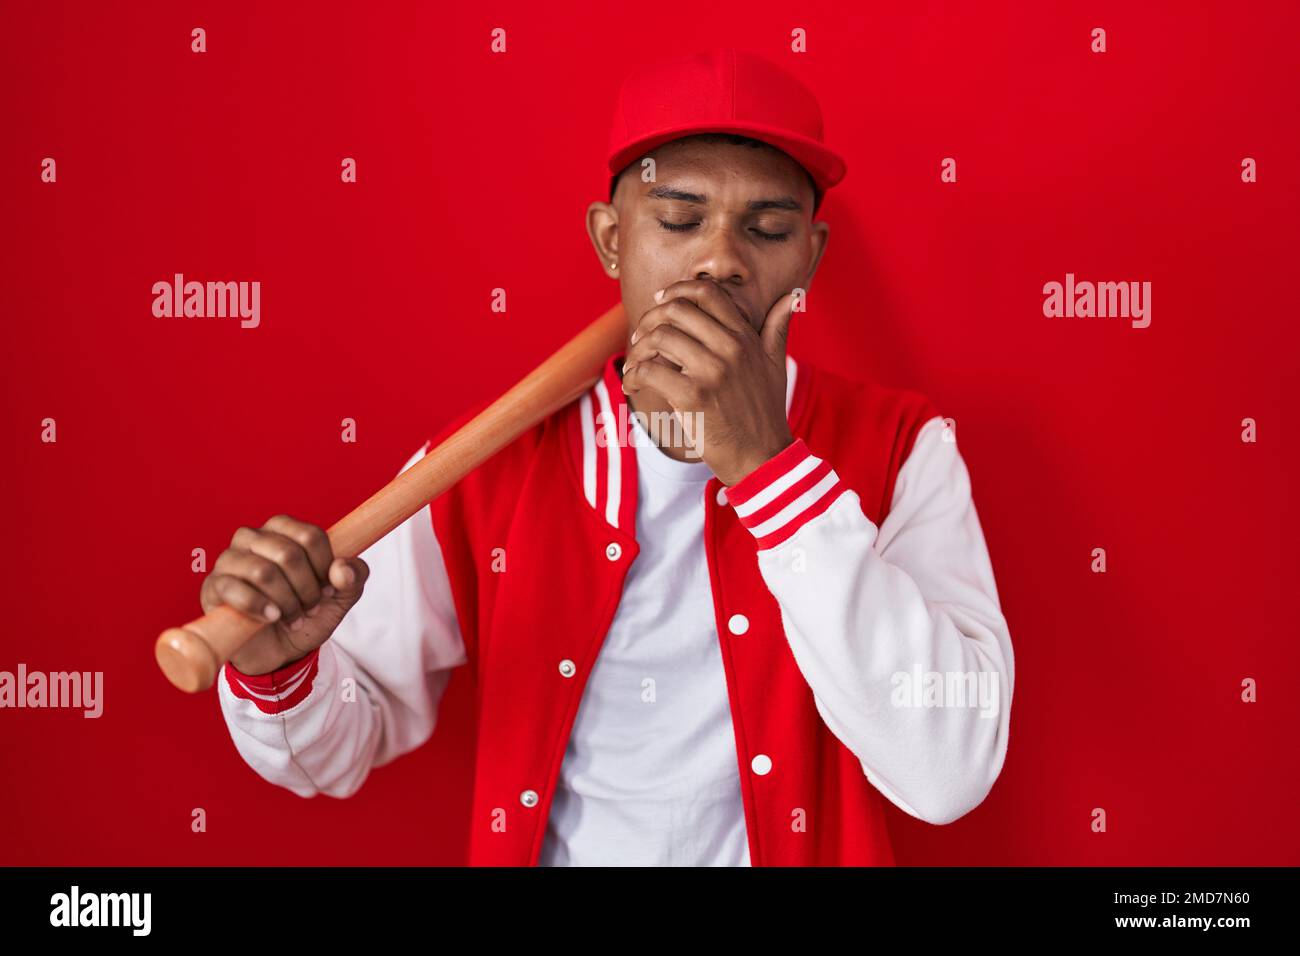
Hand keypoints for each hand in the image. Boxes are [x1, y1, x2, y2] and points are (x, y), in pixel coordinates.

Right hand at [200, 514, 369, 675]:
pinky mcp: (213, 586)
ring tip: (293, 618)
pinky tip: (271, 618)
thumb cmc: (307, 614)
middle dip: (307, 588)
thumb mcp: (341, 598)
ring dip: (286, 602)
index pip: (310, 536)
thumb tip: (343, 568)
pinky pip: (233, 589)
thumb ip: (354, 577)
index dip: (325, 567)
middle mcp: (253, 538)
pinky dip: (259, 607)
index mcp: (283, 530)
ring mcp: (229, 561)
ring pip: (263, 572)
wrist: (280, 650)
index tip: (329, 589)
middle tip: (311, 608)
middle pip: (288, 553)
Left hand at [621, 278, 795, 485]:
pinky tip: (633, 384)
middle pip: (676, 310)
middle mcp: (730, 347)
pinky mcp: (693, 396)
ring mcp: (711, 371)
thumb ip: (778, 327)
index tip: (660, 301)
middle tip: (640, 337)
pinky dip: (634, 375)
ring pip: (659, 337)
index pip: (707, 293)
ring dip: (637, 349)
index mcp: (745, 337)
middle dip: (649, 319)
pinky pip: (650, 371)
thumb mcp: (776, 364)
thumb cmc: (765, 413)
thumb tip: (792, 296)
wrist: (763, 457)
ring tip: (634, 363)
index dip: (677, 290)